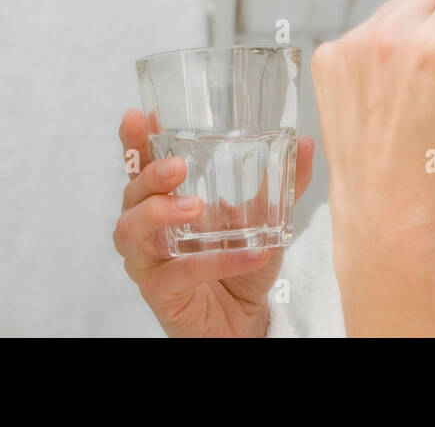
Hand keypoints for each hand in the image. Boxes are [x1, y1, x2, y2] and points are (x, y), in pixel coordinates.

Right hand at [114, 109, 314, 336]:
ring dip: (160, 214)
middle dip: (149, 176)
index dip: (134, 141)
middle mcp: (147, 228)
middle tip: (177, 168)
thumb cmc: (241, 262)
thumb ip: (283, 182)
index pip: (140, 166)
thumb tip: (303, 143)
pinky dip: (215, 261)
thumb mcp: (266, 217)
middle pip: (131, 195)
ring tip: (196, 208)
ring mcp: (148, 261)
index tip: (138, 115)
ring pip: (132, 232)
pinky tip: (251, 255)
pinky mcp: (159, 293)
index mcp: (165, 200)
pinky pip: (178, 274)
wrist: (246, 318)